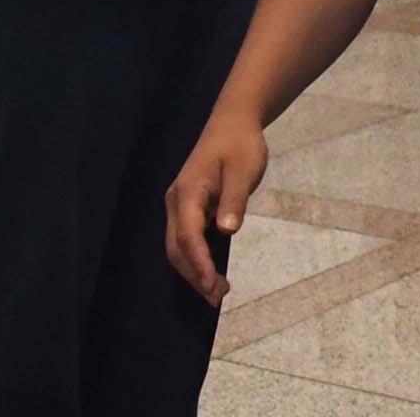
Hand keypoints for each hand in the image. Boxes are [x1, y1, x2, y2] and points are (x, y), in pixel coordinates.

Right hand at [164, 111, 269, 304]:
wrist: (232, 123)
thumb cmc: (240, 145)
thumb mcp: (243, 169)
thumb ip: (234, 200)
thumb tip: (227, 232)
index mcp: (187, 193)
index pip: (188, 235)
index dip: (198, 262)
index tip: (210, 285)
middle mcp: (176, 203)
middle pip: (177, 247)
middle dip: (194, 274)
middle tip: (217, 297)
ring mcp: (179, 207)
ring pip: (178, 246)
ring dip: (194, 270)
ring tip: (217, 291)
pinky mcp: (188, 209)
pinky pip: (186, 239)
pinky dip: (196, 258)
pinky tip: (212, 271)